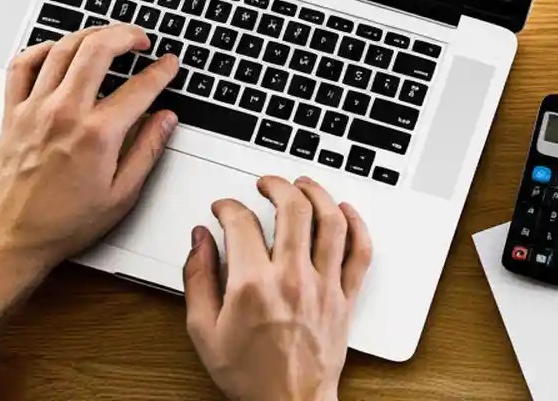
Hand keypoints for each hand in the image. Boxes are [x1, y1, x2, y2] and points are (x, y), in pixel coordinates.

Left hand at [0, 23, 180, 275]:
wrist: (10, 238)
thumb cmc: (62, 224)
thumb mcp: (121, 196)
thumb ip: (147, 151)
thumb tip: (165, 120)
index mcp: (96, 135)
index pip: (139, 88)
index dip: (161, 71)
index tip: (169, 64)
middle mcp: (63, 114)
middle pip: (97, 50)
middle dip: (125, 34)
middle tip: (140, 39)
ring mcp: (34, 110)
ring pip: (62, 49)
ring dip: (90, 34)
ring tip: (107, 36)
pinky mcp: (12, 113)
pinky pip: (22, 66)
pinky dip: (42, 49)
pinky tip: (58, 51)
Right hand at [183, 176, 372, 400]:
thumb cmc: (249, 375)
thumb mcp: (203, 332)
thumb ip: (198, 279)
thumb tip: (200, 240)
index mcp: (253, 286)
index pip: (241, 223)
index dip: (228, 207)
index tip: (223, 208)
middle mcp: (293, 279)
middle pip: (293, 208)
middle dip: (276, 185)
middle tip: (266, 183)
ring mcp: (324, 285)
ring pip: (330, 221)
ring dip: (317, 193)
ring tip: (303, 184)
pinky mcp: (346, 296)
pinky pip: (360, 251)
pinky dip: (356, 224)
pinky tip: (344, 211)